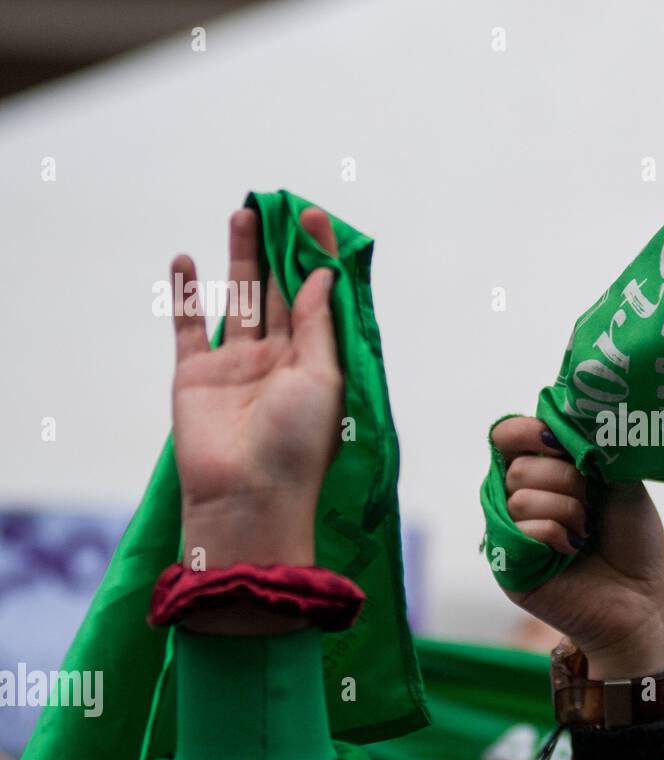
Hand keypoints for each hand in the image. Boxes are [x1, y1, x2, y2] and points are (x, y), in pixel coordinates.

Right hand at [169, 209, 342, 630]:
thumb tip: (321, 274)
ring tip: (243, 214)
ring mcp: (237, 365)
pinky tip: (186, 260)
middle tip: (278, 204)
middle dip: (280, 249)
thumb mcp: (322, 378)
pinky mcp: (196, 374)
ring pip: (240, 299)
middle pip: (280, 292)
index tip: (317, 218)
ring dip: (241, 257)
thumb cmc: (297, 444)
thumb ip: (316, 325)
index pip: (319, 299)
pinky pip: (190, 326)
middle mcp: (280, 360)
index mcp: (317, 363)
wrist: (247, 496)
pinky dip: (186, 295)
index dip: (318, 259)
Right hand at [490, 417, 663, 679]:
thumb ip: (592, 448)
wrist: (644, 601)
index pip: (508, 436)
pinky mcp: (510, 566)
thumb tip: (565, 418)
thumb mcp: (620, 481)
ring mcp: (511, 534)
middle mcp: (519, 500)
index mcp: (542, 474)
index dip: (528, 430)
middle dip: (565, 477)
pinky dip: (555, 533)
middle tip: (592, 502)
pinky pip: (521, 529)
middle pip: (517, 464)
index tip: (559, 439)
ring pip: (519, 495)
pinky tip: (572, 551)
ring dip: (567, 508)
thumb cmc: (634, 543)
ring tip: (586, 532)